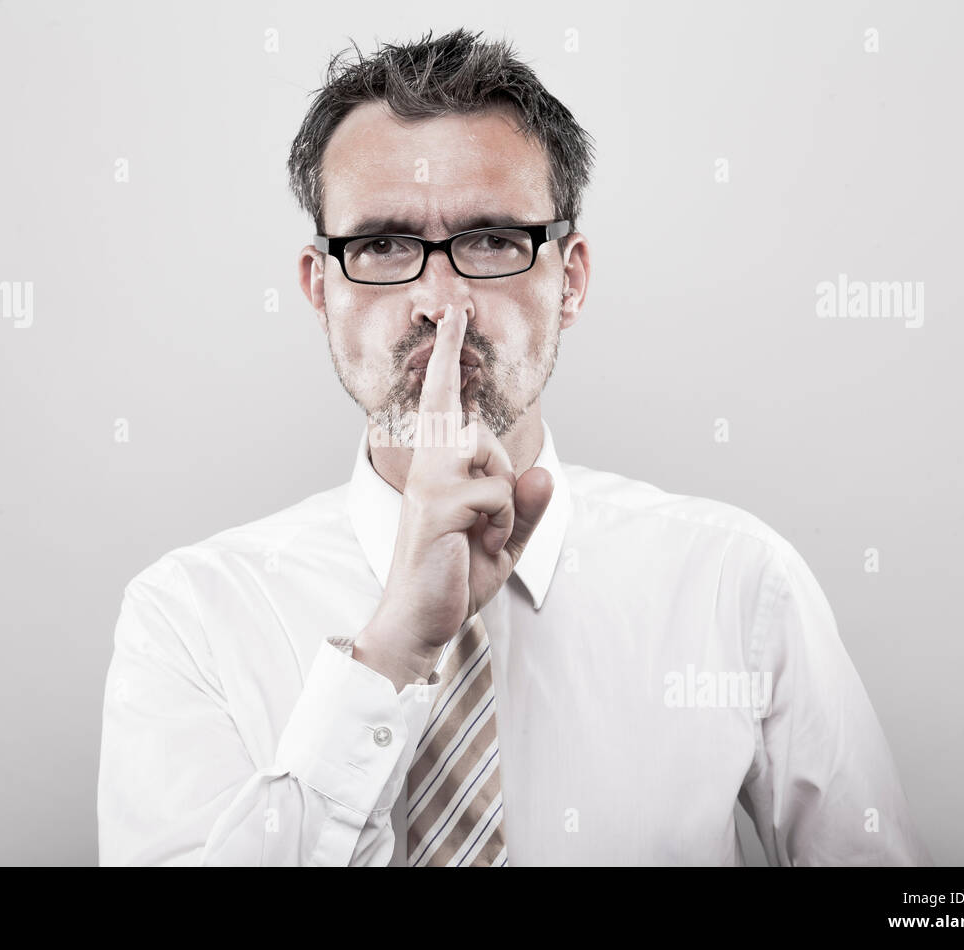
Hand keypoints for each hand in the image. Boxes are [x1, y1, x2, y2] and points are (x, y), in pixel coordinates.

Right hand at [354, 303, 553, 687]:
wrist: (421, 621)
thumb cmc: (455, 576)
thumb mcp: (504, 541)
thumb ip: (527, 508)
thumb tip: (542, 472)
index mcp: (437, 467)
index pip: (442, 402)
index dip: (447, 356)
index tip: (453, 314)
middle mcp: (428, 464)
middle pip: (484, 434)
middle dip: (498, 479)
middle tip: (474, 487)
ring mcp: (429, 480)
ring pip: (494, 459)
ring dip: (504, 506)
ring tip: (481, 536)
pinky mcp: (438, 502)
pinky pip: (499, 493)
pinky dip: (502, 524)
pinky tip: (478, 545)